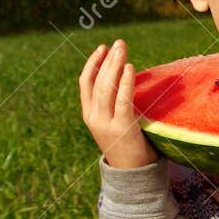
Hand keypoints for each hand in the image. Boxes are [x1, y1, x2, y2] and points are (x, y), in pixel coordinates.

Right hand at [79, 39, 159, 168]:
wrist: (132, 174)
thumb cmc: (128, 144)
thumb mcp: (113, 122)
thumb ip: (112, 104)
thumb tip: (122, 76)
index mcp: (88, 114)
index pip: (85, 83)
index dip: (93, 63)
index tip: (103, 48)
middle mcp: (93, 117)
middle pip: (97, 81)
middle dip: (108, 60)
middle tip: (119, 43)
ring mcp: (106, 123)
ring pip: (107, 88)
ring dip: (115, 66)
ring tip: (123, 50)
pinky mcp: (122, 127)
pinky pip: (123, 100)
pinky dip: (126, 82)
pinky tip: (130, 68)